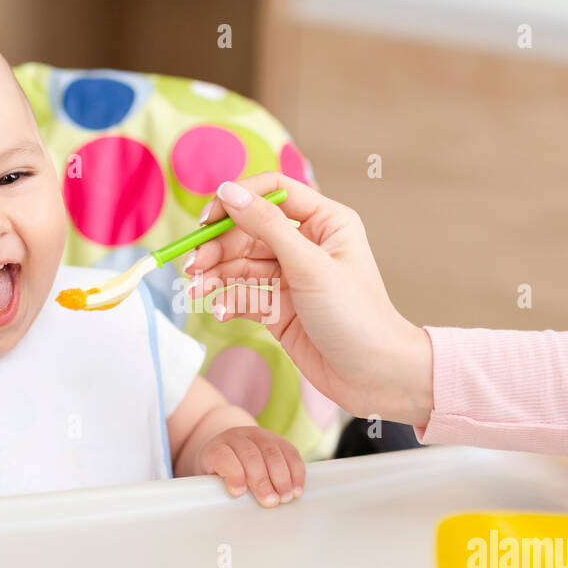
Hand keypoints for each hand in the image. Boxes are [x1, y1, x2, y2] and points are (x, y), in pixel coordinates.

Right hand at [188, 173, 433, 425]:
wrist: (375, 376)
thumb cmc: (356, 316)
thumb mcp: (310, 265)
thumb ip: (267, 225)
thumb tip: (229, 192)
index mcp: (325, 222)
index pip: (272, 191)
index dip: (237, 200)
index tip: (207, 219)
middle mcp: (307, 244)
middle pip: (248, 230)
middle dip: (218, 247)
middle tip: (192, 266)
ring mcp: (292, 277)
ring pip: (241, 264)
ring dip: (215, 276)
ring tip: (196, 291)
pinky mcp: (280, 308)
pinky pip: (244, 294)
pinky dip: (228, 300)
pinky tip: (220, 311)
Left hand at [198, 425, 306, 507]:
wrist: (231, 449)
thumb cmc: (221, 474)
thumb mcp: (213, 481)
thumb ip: (220, 490)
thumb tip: (235, 506)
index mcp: (216, 448)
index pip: (222, 456)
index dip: (232, 473)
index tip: (238, 493)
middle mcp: (237, 437)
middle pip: (251, 455)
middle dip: (262, 480)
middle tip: (271, 502)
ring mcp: (259, 436)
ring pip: (272, 452)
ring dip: (282, 478)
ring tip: (286, 498)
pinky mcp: (278, 439)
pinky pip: (290, 452)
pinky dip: (296, 471)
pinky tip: (297, 488)